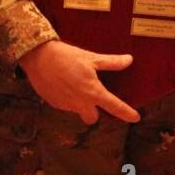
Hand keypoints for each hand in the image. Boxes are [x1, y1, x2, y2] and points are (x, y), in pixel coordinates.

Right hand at [18, 40, 139, 124]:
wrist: (39, 58)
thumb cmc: (67, 56)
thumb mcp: (91, 58)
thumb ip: (111, 62)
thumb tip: (129, 60)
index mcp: (92, 91)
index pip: (114, 106)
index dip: (126, 113)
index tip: (136, 117)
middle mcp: (80, 102)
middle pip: (92, 118)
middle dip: (95, 112)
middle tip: (94, 98)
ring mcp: (66, 105)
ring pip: (78, 111)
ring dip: (80, 103)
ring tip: (76, 84)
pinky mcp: (54, 104)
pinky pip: (65, 106)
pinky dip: (68, 98)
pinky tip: (64, 84)